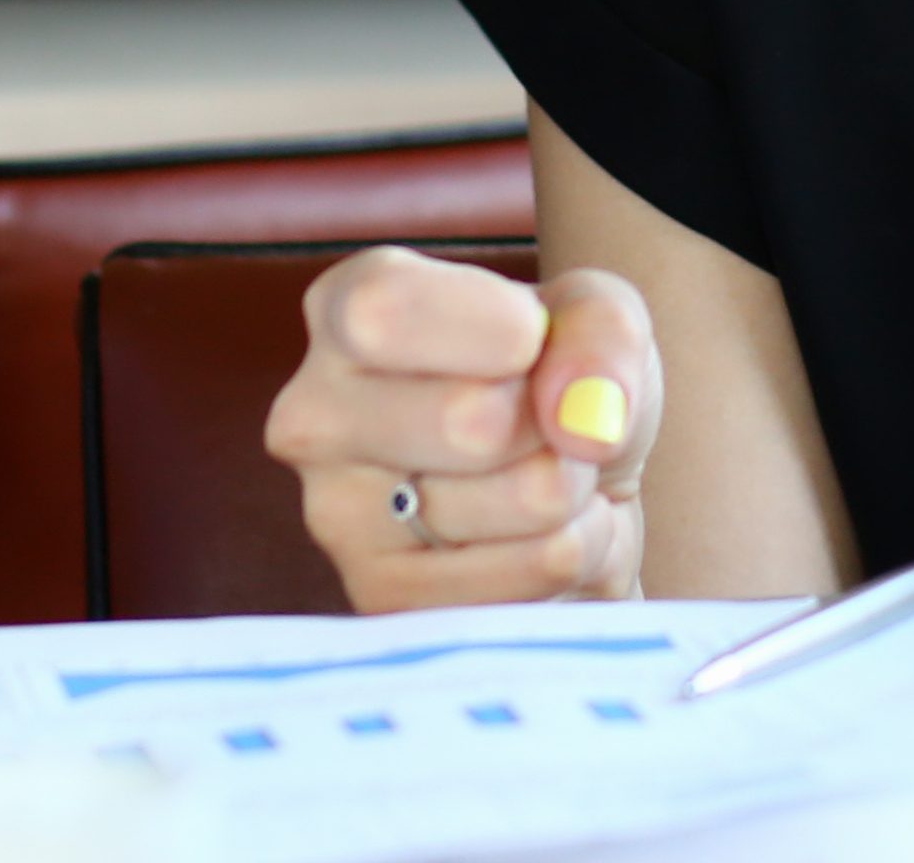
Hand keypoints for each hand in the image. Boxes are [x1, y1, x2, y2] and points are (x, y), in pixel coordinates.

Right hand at [270, 248, 661, 607]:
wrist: (572, 495)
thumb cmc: (559, 382)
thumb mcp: (597, 314)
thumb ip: (599, 331)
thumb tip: (582, 418)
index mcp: (343, 311)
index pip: (385, 312)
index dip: (496, 329)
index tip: (531, 337)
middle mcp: (314, 414)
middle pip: (470, 421)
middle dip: (554, 422)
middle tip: (543, 421)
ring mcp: (338, 519)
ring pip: (528, 499)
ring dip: (573, 488)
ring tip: (541, 477)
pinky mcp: (388, 602)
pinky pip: (539, 571)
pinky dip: (575, 549)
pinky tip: (534, 535)